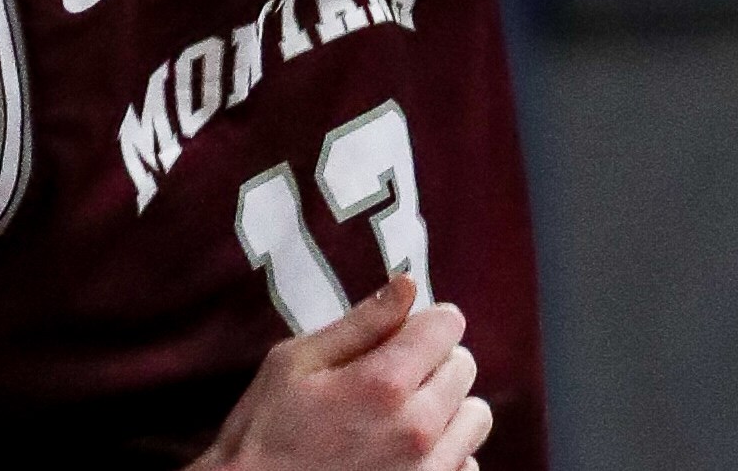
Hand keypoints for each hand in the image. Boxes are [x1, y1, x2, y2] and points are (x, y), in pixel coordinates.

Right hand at [197, 277, 492, 470]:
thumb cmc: (262, 436)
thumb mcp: (293, 364)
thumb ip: (361, 323)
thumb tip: (408, 284)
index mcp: (384, 383)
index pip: (448, 324)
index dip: (422, 324)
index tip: (399, 337)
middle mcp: (418, 427)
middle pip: (464, 365)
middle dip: (433, 363)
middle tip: (389, 381)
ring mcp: (429, 470)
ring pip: (475, 415)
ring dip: (447, 409)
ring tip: (402, 419)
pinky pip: (467, 463)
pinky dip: (446, 455)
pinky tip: (405, 456)